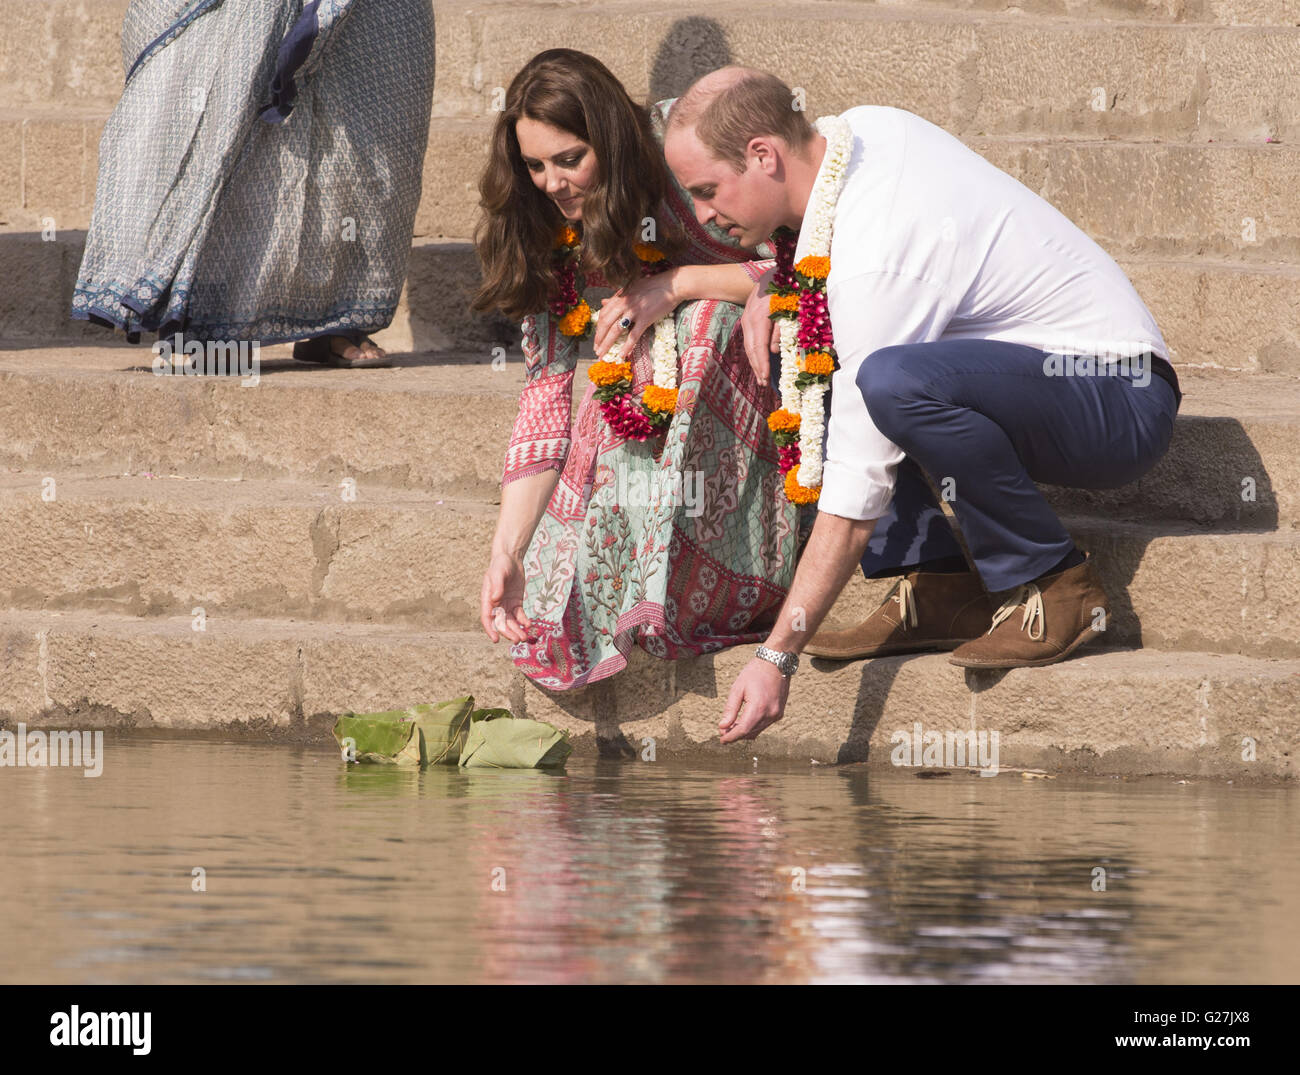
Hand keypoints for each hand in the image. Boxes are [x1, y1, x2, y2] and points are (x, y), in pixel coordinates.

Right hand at [480, 551, 535, 643]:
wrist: (511, 558)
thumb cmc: (501, 564)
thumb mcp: (498, 573)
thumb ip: (497, 586)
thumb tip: (495, 600)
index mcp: (487, 599)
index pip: (487, 618)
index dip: (490, 629)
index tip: (496, 640)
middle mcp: (496, 604)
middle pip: (501, 623)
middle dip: (508, 633)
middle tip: (517, 640)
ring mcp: (506, 604)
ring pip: (511, 622)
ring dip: (516, 631)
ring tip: (524, 638)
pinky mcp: (516, 603)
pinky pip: (519, 615)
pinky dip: (523, 621)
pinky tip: (528, 625)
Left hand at [593, 270, 680, 357]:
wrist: (672, 285)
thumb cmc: (653, 286)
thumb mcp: (632, 288)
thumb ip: (617, 297)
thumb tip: (603, 302)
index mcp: (620, 296)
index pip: (603, 313)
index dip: (598, 327)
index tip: (597, 338)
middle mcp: (624, 303)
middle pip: (606, 323)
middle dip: (599, 338)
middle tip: (596, 350)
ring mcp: (634, 311)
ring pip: (616, 330)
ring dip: (607, 344)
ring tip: (603, 355)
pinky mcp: (646, 318)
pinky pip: (634, 335)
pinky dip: (627, 347)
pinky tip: (622, 355)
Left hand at [718, 656, 791, 743]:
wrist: (777, 662)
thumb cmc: (755, 672)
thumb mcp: (738, 688)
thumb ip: (730, 709)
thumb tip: (722, 726)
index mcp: (758, 707)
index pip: (743, 730)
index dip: (731, 737)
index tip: (721, 740)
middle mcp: (770, 714)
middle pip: (749, 732)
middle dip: (735, 734)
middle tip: (723, 731)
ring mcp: (777, 714)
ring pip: (757, 731)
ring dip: (744, 731)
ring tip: (732, 726)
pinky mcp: (779, 713)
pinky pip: (764, 725)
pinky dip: (753, 726)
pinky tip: (744, 721)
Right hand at [740, 268, 778, 387]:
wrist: (776, 270)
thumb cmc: (788, 288)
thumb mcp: (790, 309)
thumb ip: (781, 330)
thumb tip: (774, 351)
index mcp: (760, 318)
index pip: (759, 347)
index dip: (762, 364)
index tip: (765, 378)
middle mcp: (749, 319)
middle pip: (751, 349)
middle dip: (757, 367)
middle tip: (763, 384)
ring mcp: (747, 317)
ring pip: (748, 345)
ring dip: (754, 362)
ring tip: (761, 377)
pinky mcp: (748, 316)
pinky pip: (749, 338)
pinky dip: (754, 351)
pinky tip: (758, 360)